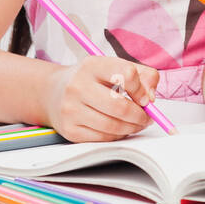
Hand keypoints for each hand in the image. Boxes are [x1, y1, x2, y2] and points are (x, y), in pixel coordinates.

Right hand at [44, 56, 159, 141]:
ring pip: (113, 125)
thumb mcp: (113, 67)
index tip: (146, 98)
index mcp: (92, 65)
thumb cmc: (91, 80)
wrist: (53, 93)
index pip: (127, 74)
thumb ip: (142, 75)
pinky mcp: (70, 130)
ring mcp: (71, 109)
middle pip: (120, 106)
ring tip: (137, 123)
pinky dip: (118, 136)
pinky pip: (103, 138)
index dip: (142, 89)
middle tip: (147, 117)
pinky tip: (120, 129)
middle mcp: (78, 85)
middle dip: (140, 115)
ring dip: (132, 128)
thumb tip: (151, 98)